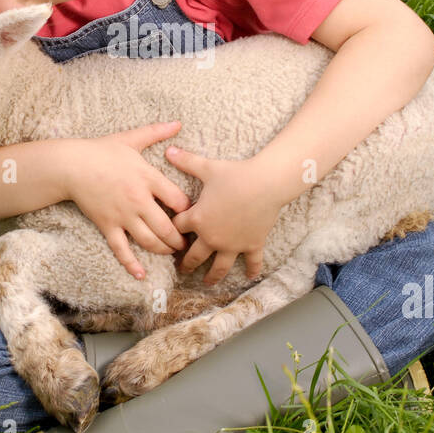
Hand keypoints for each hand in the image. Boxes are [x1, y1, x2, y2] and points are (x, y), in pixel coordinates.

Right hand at [61, 123, 192, 279]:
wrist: (71, 165)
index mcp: (148, 178)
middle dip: (181, 239)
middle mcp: (139, 200)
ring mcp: (123, 216)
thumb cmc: (102, 150)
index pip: (179, 200)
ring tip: (172, 253)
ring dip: (163, 250)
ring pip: (149, 241)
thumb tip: (178, 123)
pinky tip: (141, 275)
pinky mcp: (107, 226)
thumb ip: (156, 132)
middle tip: (188, 244)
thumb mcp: (131, 139)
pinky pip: (121, 250)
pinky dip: (132, 264)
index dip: (190, 211)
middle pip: (168, 227)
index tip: (197, 216)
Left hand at [165, 148, 286, 284]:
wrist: (265, 183)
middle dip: (186, 263)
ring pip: (219, 267)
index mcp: (198, 219)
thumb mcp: (207, 167)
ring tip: (207, 283)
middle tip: (182, 269)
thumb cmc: (235, 174)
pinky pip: (251, 262)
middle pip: (194, 255)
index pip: (178, 227)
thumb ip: (186, 161)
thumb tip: (168, 150)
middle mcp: (212, 237)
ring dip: (212, 276)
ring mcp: (233, 244)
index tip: (170, 233)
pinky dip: (251, 271)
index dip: (173, 228)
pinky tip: (249, 278)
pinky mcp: (252, 245)